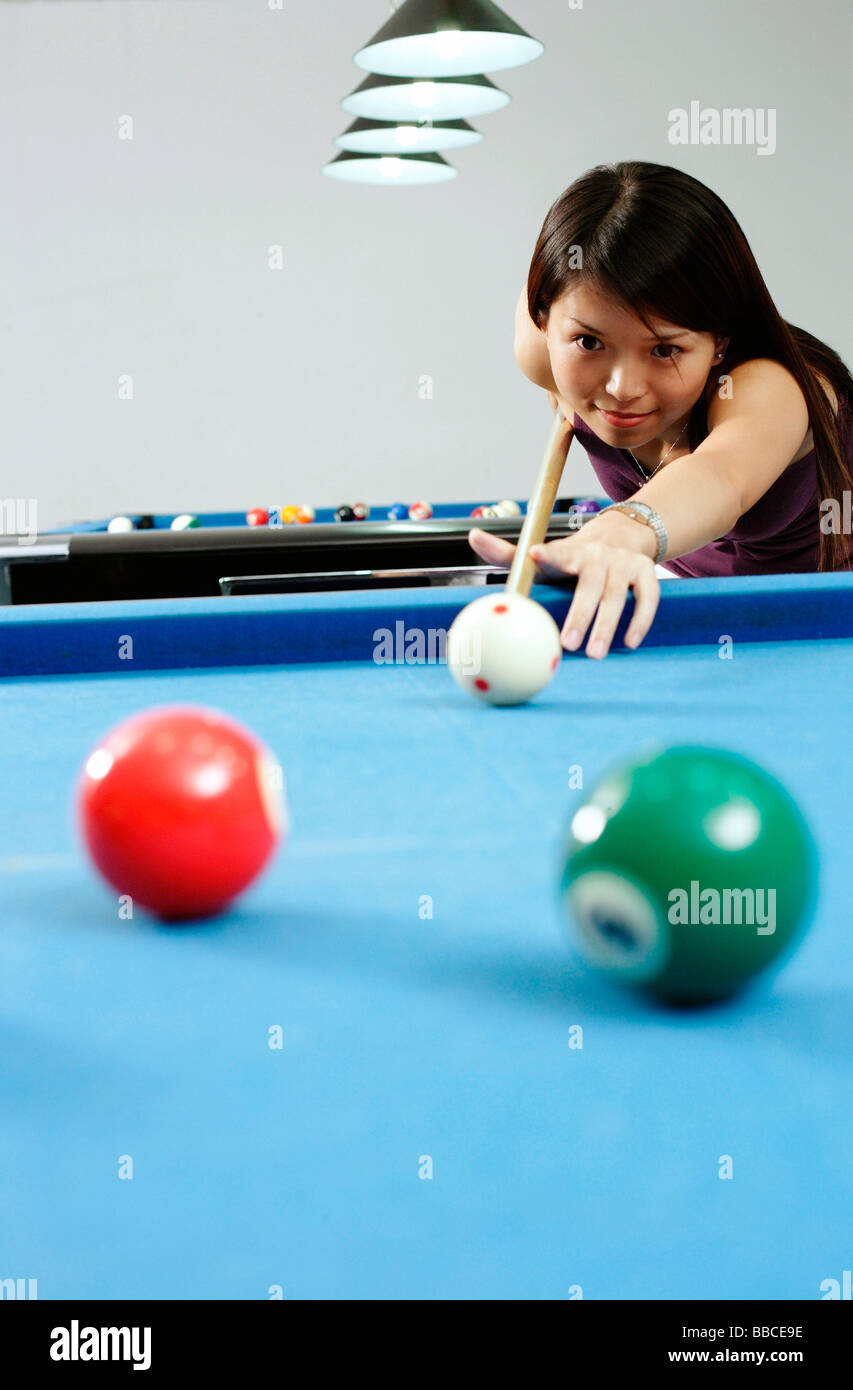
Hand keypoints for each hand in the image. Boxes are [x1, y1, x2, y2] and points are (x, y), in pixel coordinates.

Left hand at [466, 524, 659, 658]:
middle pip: (589, 586)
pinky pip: (648, 598)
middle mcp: (598, 556)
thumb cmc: (571, 557)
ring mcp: (624, 563)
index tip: (534, 554)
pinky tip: (629, 642)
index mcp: (569, 552)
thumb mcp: (543, 555)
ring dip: (607, 625)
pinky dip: (640, 620)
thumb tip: (472, 536)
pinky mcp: (646, 572)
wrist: (621, 534)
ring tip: (596, 653)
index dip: (547, 554)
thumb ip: (509, 554)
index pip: (557, 552)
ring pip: (617, 596)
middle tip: (567, 644)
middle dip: (580, 615)